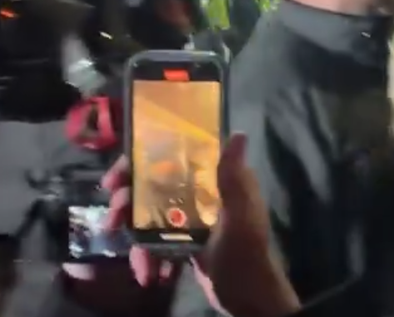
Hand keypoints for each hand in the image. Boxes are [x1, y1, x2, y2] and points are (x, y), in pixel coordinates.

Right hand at [104, 134, 300, 316]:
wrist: (247, 294)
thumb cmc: (245, 250)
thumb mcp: (239, 213)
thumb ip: (233, 177)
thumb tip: (238, 133)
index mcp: (216, 182)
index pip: (175, 159)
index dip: (142, 162)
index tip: (117, 177)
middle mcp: (202, 196)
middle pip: (154, 187)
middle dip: (129, 202)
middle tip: (113, 217)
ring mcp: (191, 220)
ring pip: (150, 216)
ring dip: (133, 233)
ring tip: (130, 254)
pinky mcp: (184, 243)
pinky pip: (156, 243)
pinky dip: (147, 256)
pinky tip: (147, 273)